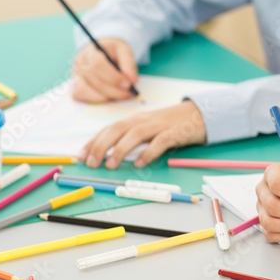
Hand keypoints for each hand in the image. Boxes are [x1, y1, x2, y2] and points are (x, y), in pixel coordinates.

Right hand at [72, 38, 138, 101]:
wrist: (101, 53)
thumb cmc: (113, 52)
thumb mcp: (124, 50)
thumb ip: (129, 64)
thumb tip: (132, 80)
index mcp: (91, 50)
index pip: (98, 65)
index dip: (114, 77)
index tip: (129, 84)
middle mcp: (79, 62)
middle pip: (93, 80)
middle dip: (114, 90)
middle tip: (129, 93)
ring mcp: (74, 75)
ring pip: (84, 90)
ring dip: (105, 96)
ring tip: (121, 94)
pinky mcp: (74, 85)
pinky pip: (80, 95)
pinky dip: (96, 99)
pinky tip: (109, 95)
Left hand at [80, 100, 205, 168]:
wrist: (199, 114)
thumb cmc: (170, 124)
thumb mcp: (147, 128)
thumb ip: (130, 137)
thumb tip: (108, 153)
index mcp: (135, 120)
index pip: (109, 129)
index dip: (94, 141)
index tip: (81, 156)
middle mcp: (144, 120)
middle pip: (118, 129)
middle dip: (101, 146)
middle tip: (91, 163)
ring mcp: (159, 126)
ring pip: (135, 134)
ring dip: (120, 149)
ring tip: (110, 165)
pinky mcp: (175, 133)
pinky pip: (160, 142)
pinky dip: (148, 152)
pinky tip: (140, 163)